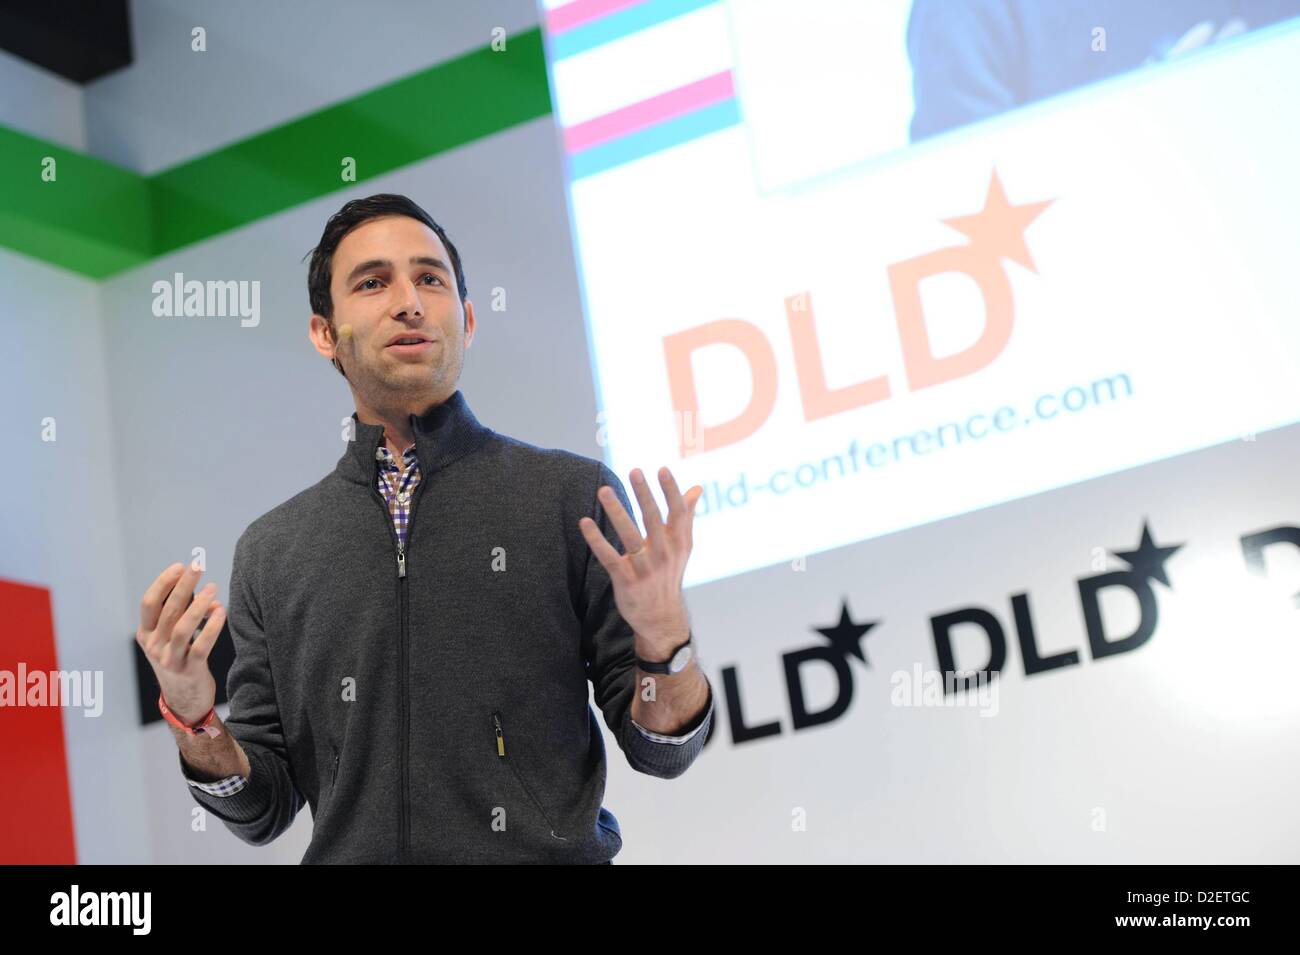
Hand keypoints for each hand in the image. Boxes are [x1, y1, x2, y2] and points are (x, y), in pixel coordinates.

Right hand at [136, 562, 223, 725]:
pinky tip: (222, 611)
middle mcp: (153, 646)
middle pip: (168, 610)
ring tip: (213, 588)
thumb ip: (181, 614)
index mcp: (145, 634)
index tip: (179, 566)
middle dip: (183, 585)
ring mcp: (170, 659)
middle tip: (198, 566)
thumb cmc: (179, 659)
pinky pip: (201, 646)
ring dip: (198, 605)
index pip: (149, 603)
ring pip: (182, 627)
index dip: (163, 583)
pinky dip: (212, 627)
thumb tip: (204, 591)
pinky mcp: (189, 670)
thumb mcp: (171, 637)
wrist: (183, 700)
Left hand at [578, 467, 702, 658]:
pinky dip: (596, 540)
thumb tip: (696, 489)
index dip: (671, 491)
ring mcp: (645, 568)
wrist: (661, 618)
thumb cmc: (669, 574)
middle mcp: (663, 554)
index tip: (662, 469)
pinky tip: (585, 522)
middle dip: (644, 495)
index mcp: (678, 543)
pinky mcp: (626, 580)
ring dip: (616, 512)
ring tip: (604, 490)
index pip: (677, 512)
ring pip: (629, 536)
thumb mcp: (682, 547)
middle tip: (635, 471)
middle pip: (653, 520)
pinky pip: (609, 557)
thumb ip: (687, 516)